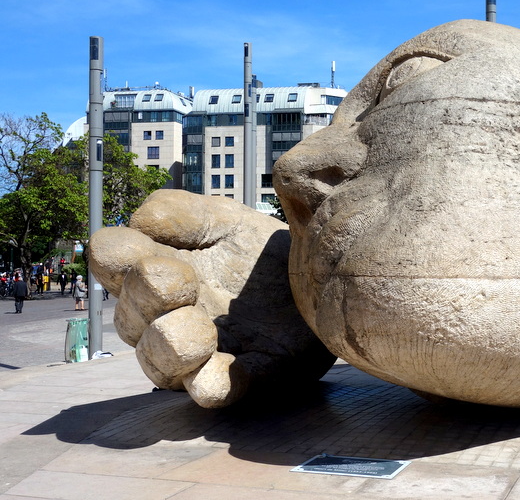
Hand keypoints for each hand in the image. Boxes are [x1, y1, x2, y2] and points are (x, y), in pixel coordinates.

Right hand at [88, 190, 334, 407]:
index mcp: (158, 272)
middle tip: (185, 282)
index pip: (111, 262)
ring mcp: (202, 354)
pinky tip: (224, 366)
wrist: (324, 278)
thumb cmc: (259, 253)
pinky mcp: (240, 378)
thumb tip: (141, 221)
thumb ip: (182, 213)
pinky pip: (211, 391)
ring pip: (159, 365)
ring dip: (172, 346)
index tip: (154, 252)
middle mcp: (169, 318)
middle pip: (127, 319)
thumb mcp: (225, 220)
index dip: (119, 258)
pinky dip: (211, 383)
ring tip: (202, 329)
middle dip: (148, 301)